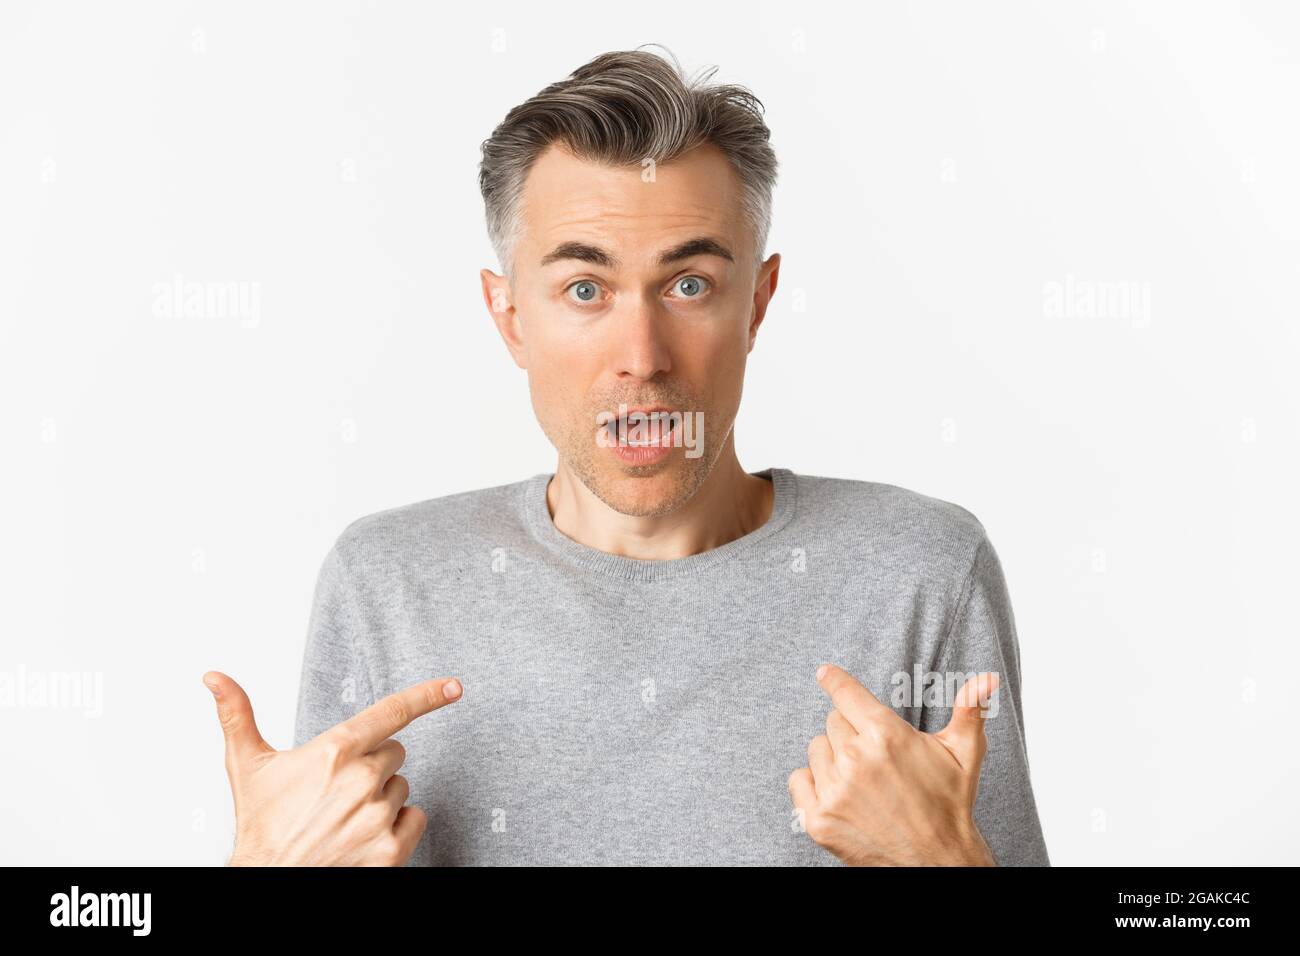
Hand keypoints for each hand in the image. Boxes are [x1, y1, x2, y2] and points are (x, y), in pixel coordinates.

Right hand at [203, 670, 462, 865]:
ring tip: (343, 816)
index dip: (427, 695)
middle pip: (394, 753)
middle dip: (372, 765)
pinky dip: (398, 826)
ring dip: (381, 797)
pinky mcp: (390, 849)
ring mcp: (377, 816)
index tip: (454, 686)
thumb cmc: (260, 826)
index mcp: (333, 752)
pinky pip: (416, 818)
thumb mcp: (246, 766)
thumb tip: (214, 676)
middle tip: (336, 789)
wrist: (267, 882)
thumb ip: (237, 715)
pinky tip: (365, 835)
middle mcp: (361, 780)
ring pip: (401, 787)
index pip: (391, 712)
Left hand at [788, 663, 998, 865]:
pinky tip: (841, 795)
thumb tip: (988, 678)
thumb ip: (970, 710)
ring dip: (833, 759)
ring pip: (816, 750)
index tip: (825, 673)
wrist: (938, 862)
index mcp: (886, 736)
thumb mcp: (964, 754)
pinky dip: (813, 784)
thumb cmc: (950, 805)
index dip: (835, 680)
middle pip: (833, 722)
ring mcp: (835, 790)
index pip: (845, 694)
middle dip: (851, 733)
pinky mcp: (818, 818)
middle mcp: (856, 759)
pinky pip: (798, 780)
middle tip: (876, 758)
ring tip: (863, 780)